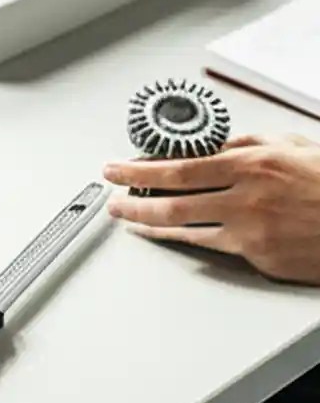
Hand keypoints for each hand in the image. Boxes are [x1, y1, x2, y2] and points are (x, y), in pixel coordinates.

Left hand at [103, 133, 319, 283]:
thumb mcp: (292, 146)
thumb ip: (247, 145)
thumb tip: (212, 146)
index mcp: (252, 165)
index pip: (179, 167)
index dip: (139, 169)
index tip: (115, 168)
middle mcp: (247, 198)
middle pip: (172, 201)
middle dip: (132, 199)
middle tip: (110, 197)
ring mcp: (252, 232)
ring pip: (185, 227)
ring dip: (149, 222)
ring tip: (128, 216)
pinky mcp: (259, 257)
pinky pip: (211, 246)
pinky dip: (182, 238)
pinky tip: (166, 233)